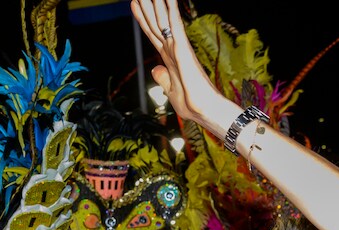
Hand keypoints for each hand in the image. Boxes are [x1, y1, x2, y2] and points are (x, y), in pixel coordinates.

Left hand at [131, 0, 229, 125]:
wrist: (204, 111)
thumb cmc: (192, 104)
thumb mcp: (170, 91)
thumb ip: (162, 78)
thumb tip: (154, 68)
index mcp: (169, 58)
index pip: (152, 33)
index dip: (142, 18)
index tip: (134, 4)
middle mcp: (172, 49)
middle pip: (155, 22)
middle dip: (146, 5)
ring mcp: (178, 47)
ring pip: (163, 19)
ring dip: (156, 3)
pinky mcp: (183, 49)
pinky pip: (175, 25)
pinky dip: (171, 11)